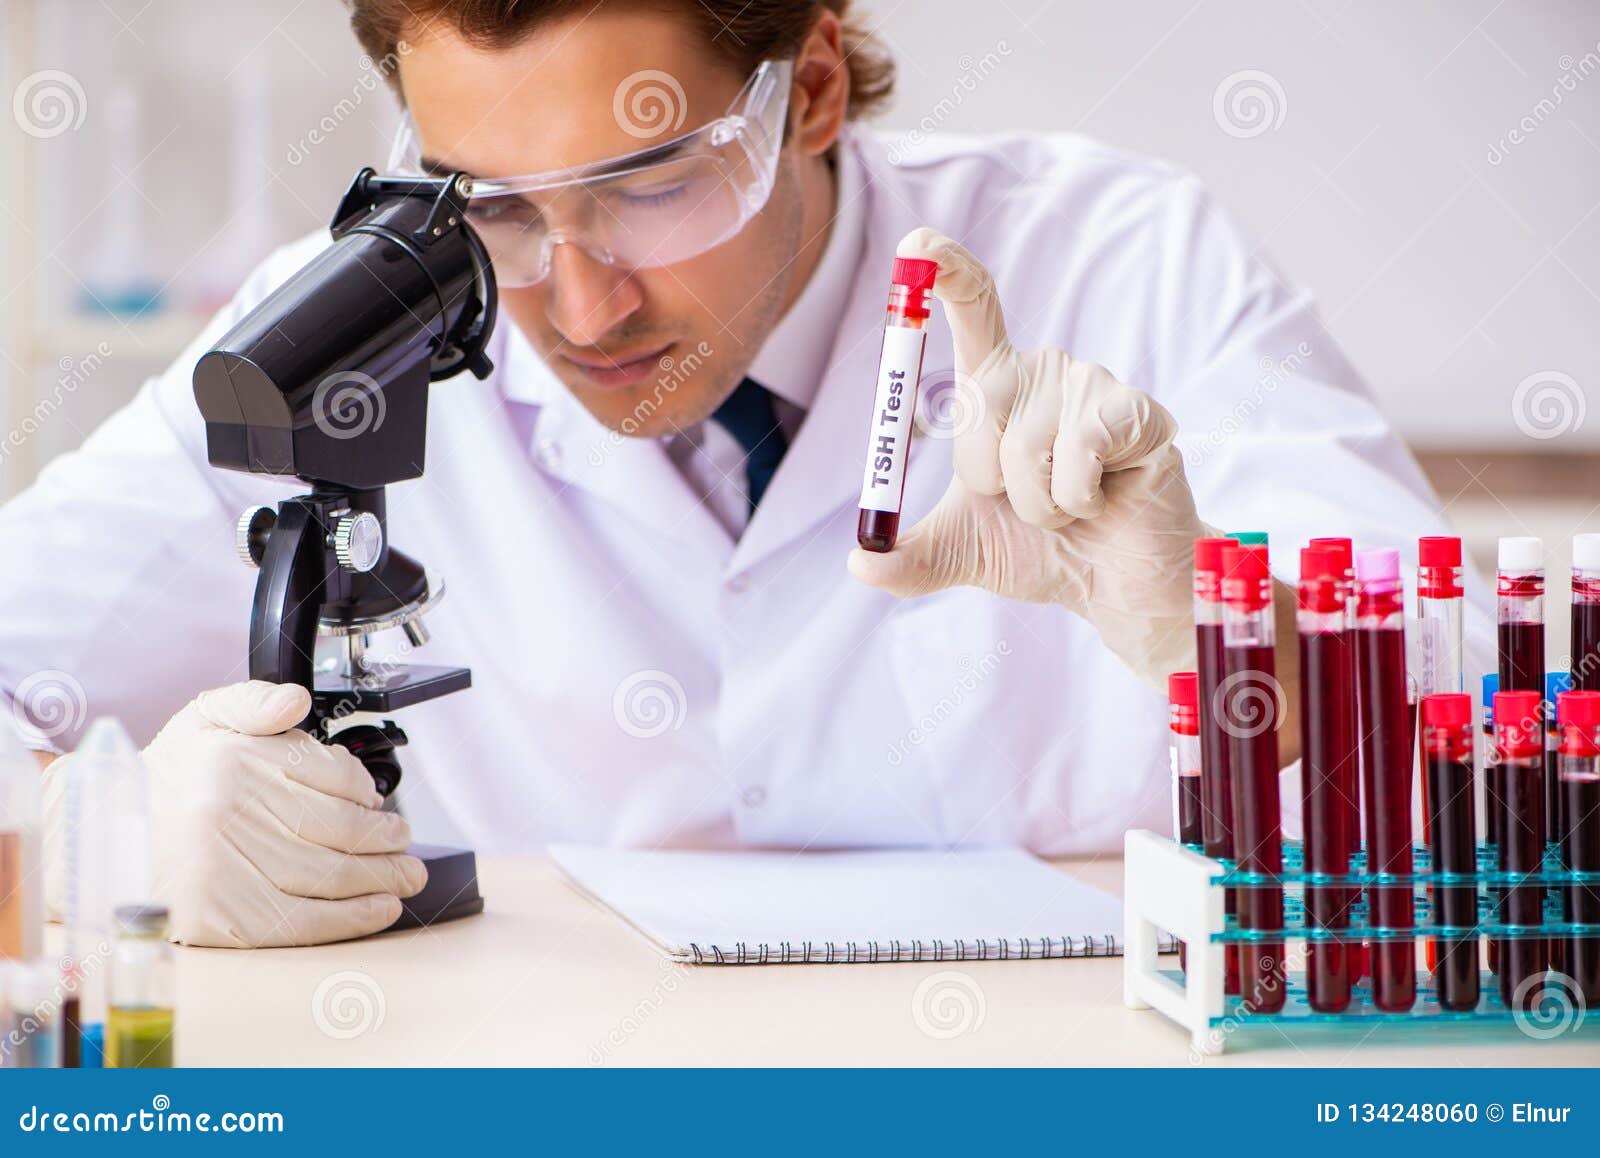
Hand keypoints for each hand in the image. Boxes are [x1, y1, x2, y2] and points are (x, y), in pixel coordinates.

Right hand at [47, 681, 424, 946]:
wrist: (101, 834)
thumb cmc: (167, 779)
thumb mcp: (204, 718)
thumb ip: (254, 701)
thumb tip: (295, 699)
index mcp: (235, 761)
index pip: (331, 775)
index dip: (366, 791)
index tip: (381, 803)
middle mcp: (230, 813)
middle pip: (339, 830)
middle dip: (386, 841)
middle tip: (405, 845)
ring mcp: (225, 868)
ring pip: (329, 876)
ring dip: (380, 879)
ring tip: (404, 877)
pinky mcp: (220, 916)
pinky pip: (303, 920)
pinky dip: (351, 918)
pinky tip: (378, 909)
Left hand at [848, 229, 1208, 688]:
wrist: (1113, 585)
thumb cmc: (1041, 551)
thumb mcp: (961, 553)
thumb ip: (908, 559)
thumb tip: (858, 564)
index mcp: (997, 382)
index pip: (973, 307)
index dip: (945, 272)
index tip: (917, 244)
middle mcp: (1043, 368)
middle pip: (979, 402)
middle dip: (990, 478)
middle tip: (1027, 501)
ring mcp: (1092, 383)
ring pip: (1027, 447)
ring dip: (1039, 503)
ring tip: (1071, 506)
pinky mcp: (1136, 410)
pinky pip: (1078, 457)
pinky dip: (1078, 501)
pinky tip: (1104, 500)